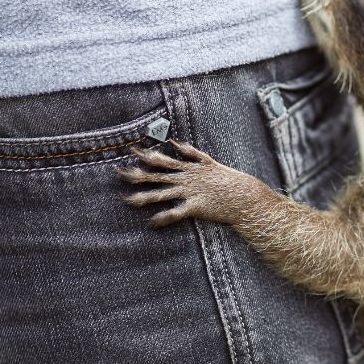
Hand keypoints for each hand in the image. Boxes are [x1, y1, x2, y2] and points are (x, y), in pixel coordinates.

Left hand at [120, 139, 264, 226]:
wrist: (245, 195)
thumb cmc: (228, 179)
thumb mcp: (210, 161)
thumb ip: (192, 153)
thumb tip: (176, 142)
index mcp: (188, 168)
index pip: (163, 159)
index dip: (146, 155)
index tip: (132, 152)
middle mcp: (186, 178)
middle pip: (156, 175)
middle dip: (136, 175)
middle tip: (118, 173)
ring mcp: (190, 192)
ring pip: (161, 194)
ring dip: (143, 197)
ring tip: (126, 201)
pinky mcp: (196, 206)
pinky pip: (176, 212)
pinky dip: (163, 217)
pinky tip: (152, 221)